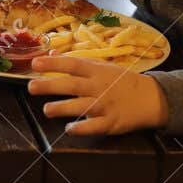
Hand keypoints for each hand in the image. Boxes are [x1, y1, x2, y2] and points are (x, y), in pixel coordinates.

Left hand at [27, 57, 168, 136]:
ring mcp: (105, 106)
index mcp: (97, 71)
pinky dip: (81, 128)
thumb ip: (77, 62)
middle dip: (50, 86)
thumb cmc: (122, 81)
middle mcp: (99, 87)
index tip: (34, 64)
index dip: (53, 64)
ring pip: (81, 106)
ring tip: (46, 110)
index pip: (72, 65)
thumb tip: (50, 54)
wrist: (151, 98)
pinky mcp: (111, 123)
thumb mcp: (103, 67)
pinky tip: (69, 129)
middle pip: (72, 85)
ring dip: (62, 108)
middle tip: (31, 87)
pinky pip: (94, 126)